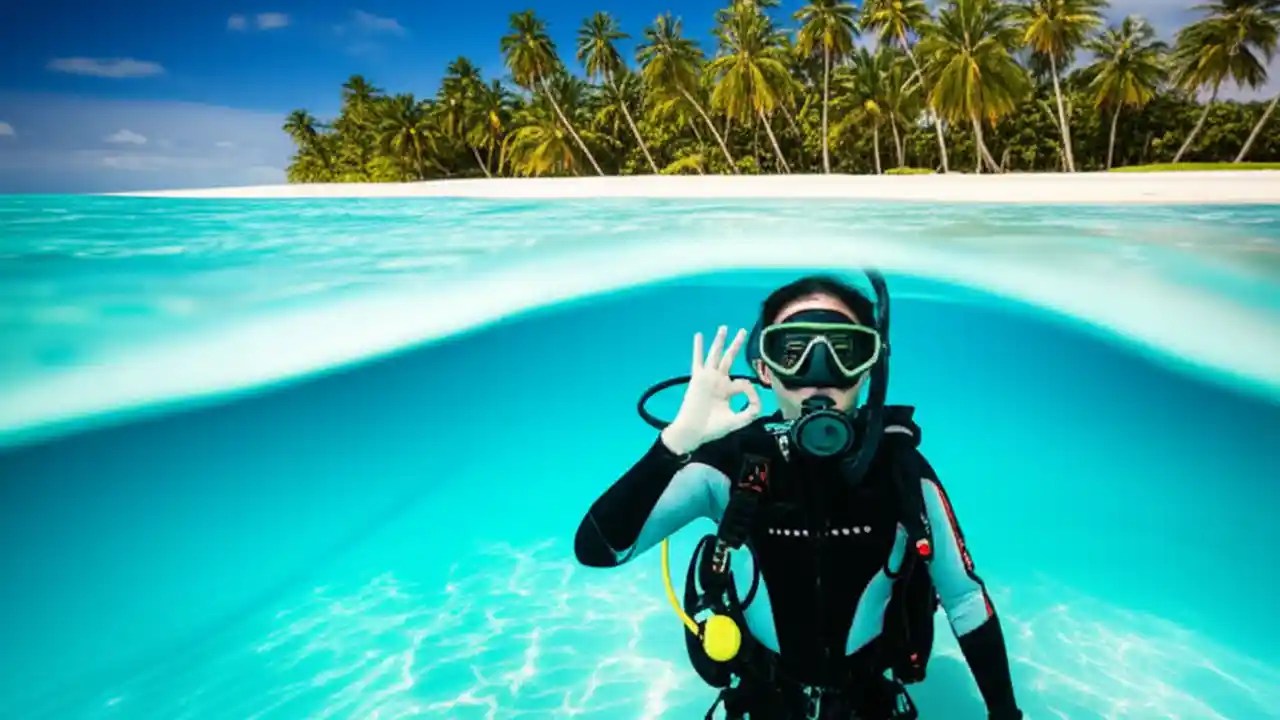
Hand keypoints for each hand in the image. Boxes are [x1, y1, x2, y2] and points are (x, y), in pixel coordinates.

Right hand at [661, 326, 761, 454]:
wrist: (693, 431)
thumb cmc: (712, 428)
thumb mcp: (736, 421)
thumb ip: (749, 413)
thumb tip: (758, 403)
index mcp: (728, 390)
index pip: (744, 382)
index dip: (753, 392)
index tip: (754, 404)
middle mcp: (719, 381)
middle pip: (729, 358)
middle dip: (736, 345)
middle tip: (743, 331)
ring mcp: (708, 378)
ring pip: (715, 355)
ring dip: (720, 341)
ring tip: (724, 327)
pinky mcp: (698, 378)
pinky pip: (698, 360)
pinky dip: (698, 348)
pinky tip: (698, 336)